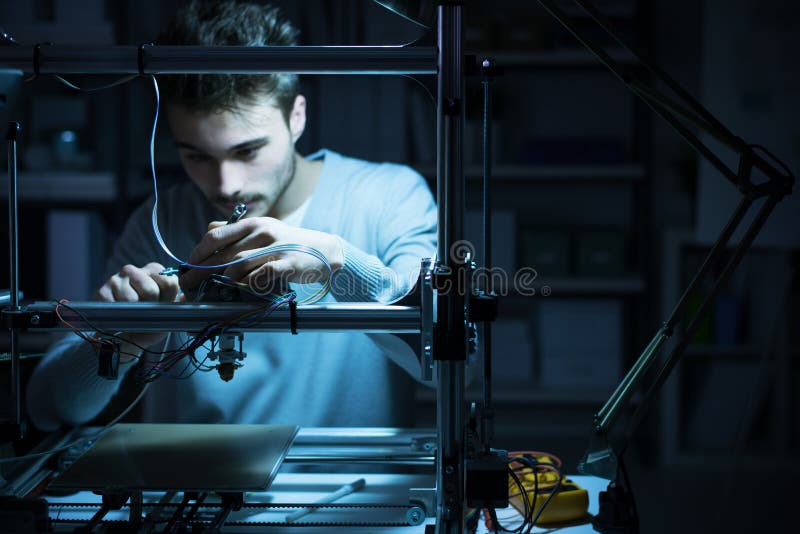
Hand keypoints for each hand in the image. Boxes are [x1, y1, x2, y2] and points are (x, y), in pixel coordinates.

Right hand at [95, 262, 179, 361]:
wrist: (123, 338)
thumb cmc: (149, 322)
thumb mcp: (167, 312)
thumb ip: (179, 303)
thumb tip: (185, 297)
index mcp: (154, 271)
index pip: (169, 283)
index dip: (167, 301)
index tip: (161, 308)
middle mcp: (134, 270)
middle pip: (150, 290)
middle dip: (150, 308)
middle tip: (145, 315)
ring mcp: (115, 279)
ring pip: (131, 300)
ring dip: (133, 315)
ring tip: (132, 317)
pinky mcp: (101, 292)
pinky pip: (115, 306)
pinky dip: (119, 317)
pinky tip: (119, 317)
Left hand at [179, 217, 343, 293]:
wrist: (323, 249)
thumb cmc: (287, 242)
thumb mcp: (262, 230)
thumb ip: (236, 232)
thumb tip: (208, 233)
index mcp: (252, 224)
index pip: (216, 235)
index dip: (198, 252)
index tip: (187, 265)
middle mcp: (262, 233)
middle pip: (223, 253)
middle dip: (202, 271)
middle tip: (189, 284)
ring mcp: (276, 248)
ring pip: (239, 265)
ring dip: (222, 279)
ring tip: (211, 290)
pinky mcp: (288, 264)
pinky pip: (261, 275)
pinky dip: (247, 284)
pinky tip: (240, 289)